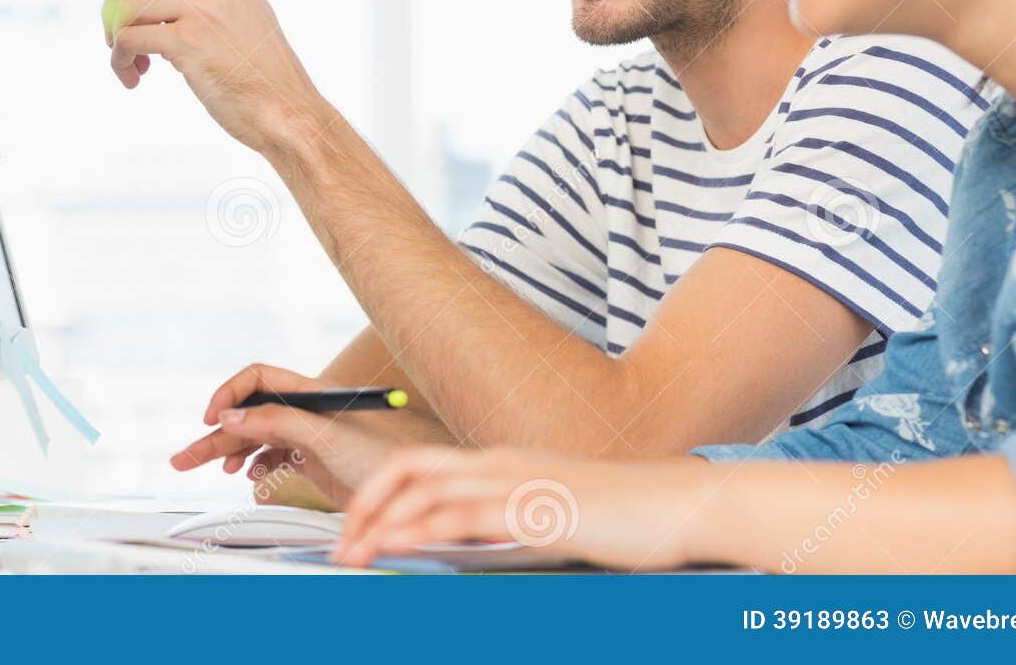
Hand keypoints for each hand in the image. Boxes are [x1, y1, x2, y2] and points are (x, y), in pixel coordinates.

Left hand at [94, 0, 324, 154]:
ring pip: (125, 6)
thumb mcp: (240, 8)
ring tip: (131, 63)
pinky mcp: (187, 41)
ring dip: (115, 39)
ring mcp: (201, 8)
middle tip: (118, 35)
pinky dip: (120, 60)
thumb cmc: (261, 67)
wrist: (284, 107)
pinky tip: (134, 77)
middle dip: (113, 5)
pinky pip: (128, 38)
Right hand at [169, 363, 400, 509]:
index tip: (212, 419)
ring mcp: (309, 437)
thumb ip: (277, 421)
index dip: (231, 394)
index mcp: (311, 393)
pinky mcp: (314, 462)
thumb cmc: (382, 456)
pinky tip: (249, 476)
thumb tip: (229, 416)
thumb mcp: (326, 435)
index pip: (259, 379)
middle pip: (250, 415)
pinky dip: (255, 465)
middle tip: (182, 459)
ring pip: (257, 439)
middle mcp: (307, 411)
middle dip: (215, 435)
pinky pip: (273, 458)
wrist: (411, 495)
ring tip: (208, 468)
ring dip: (229, 452)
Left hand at [333, 447, 714, 569]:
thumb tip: (462, 548)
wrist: (676, 505)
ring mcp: (517, 483)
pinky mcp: (535, 510)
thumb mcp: (550, 515)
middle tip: (339, 543)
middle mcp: (500, 463)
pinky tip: (400, 545)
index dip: (378, 492)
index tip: (354, 527)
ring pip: (427, 490)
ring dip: (381, 522)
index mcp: (500, 461)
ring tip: (354, 554)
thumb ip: (506, 524)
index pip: (419, 465)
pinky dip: (424, 529)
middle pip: (408, 468)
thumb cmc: (622, 517)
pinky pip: (465, 516)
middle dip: (364, 503)